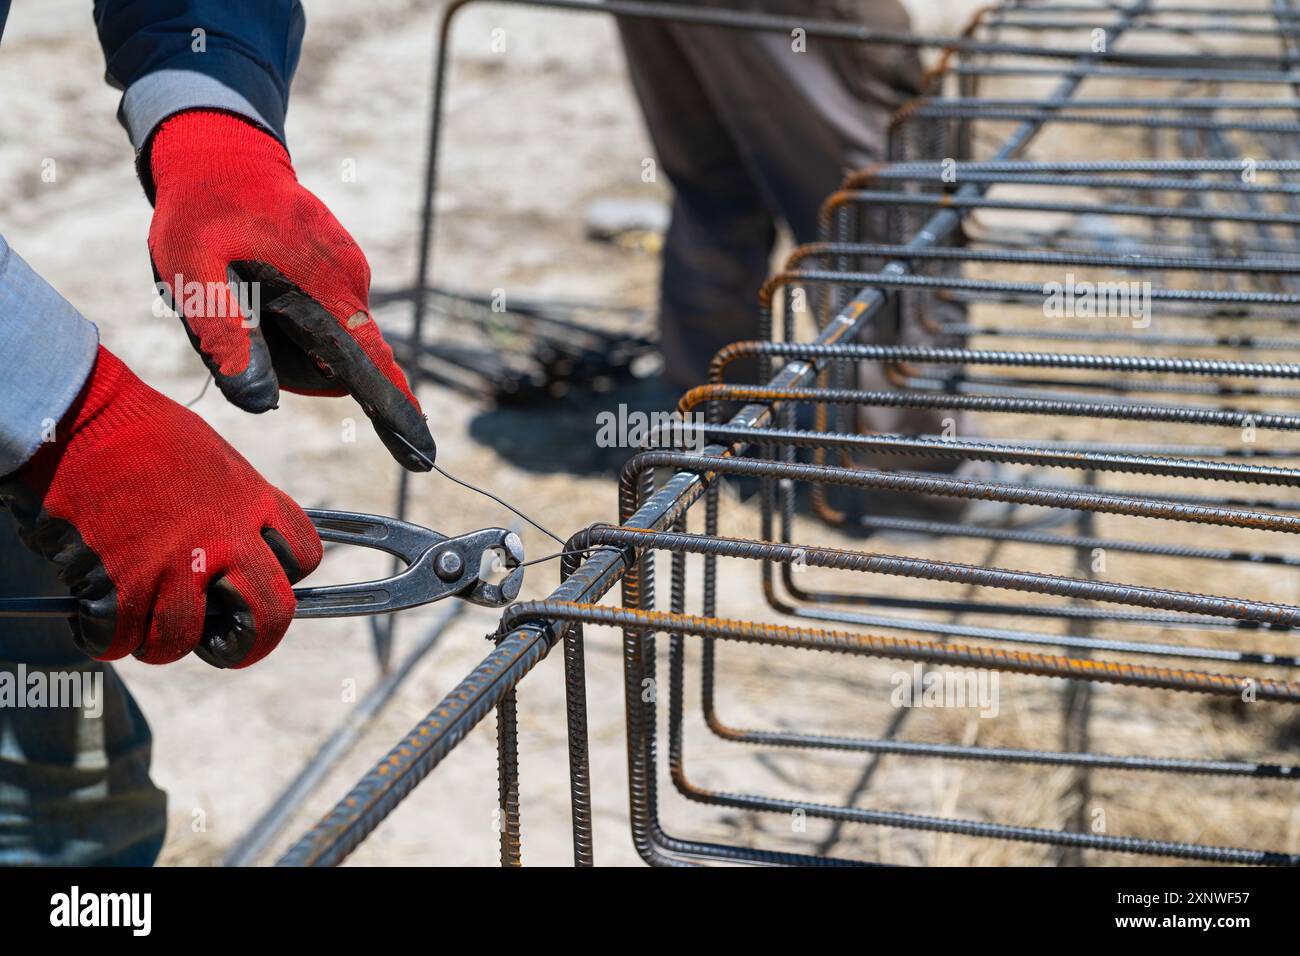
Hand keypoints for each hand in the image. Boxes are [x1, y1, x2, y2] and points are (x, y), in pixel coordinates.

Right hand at [2, 348, 321, 667]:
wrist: (83, 415)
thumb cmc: (142, 431)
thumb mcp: (214, 459)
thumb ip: (234, 504)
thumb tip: (237, 540)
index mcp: (252, 502)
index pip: (305, 555)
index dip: (285, 576)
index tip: (256, 577)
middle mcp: (224, 538)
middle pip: (270, 615)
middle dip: (251, 642)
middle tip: (225, 645)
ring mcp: (174, 563)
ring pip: (184, 640)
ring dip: (163, 644)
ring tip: (145, 631)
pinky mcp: (120, 580)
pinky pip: (121, 639)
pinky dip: (106, 639)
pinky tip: (97, 623)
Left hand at [147, 109, 435, 471]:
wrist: (220, 147)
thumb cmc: (201, 204)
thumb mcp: (191, 267)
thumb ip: (223, 329)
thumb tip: (257, 397)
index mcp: (327, 284)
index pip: (372, 362)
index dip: (393, 410)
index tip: (423, 451)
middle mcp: (351, 282)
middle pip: (338, 361)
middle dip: (291, 367)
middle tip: (232, 322)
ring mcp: (348, 274)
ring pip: (329, 342)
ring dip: (286, 342)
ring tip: (237, 295)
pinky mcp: (337, 271)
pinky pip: (323, 318)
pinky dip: (288, 320)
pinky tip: (251, 284)